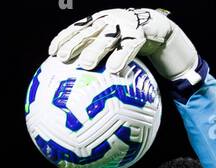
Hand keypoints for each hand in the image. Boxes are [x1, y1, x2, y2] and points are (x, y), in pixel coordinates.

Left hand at [49, 8, 198, 82]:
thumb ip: (106, 71)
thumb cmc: (139, 53)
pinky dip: (121, 57)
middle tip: (62, 59)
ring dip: (94, 50)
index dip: (64, 37)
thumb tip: (89, 98)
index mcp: (102, 24)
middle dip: (75, 43)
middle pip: (89, 30)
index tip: (51, 54)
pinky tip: (114, 71)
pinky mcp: (142, 31)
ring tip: (85, 65)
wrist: (165, 35)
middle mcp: (112, 21)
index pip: (79, 28)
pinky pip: (130, 45)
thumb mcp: (121, 59)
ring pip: (107, 36)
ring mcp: (127, 24)